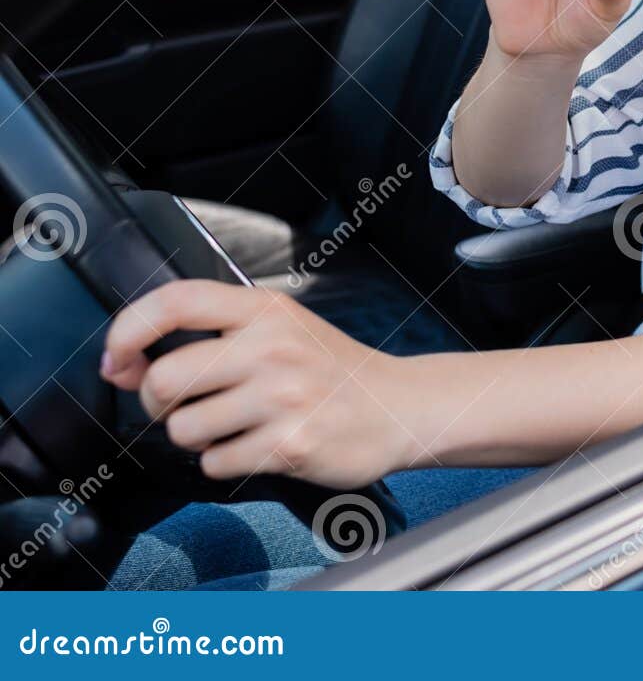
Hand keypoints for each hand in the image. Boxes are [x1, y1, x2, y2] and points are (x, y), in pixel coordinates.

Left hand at [100, 280, 411, 489]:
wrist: (401, 406)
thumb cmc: (333, 370)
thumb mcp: (281, 329)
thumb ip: (213, 334)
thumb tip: (125, 361)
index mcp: (265, 310)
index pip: (175, 302)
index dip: (129, 330)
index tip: (118, 359)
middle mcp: (273, 347)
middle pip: (165, 379)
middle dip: (162, 404)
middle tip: (190, 405)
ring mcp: (284, 396)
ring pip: (184, 429)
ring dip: (197, 438)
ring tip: (233, 428)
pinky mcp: (291, 443)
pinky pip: (216, 463)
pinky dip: (226, 463)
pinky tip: (257, 447)